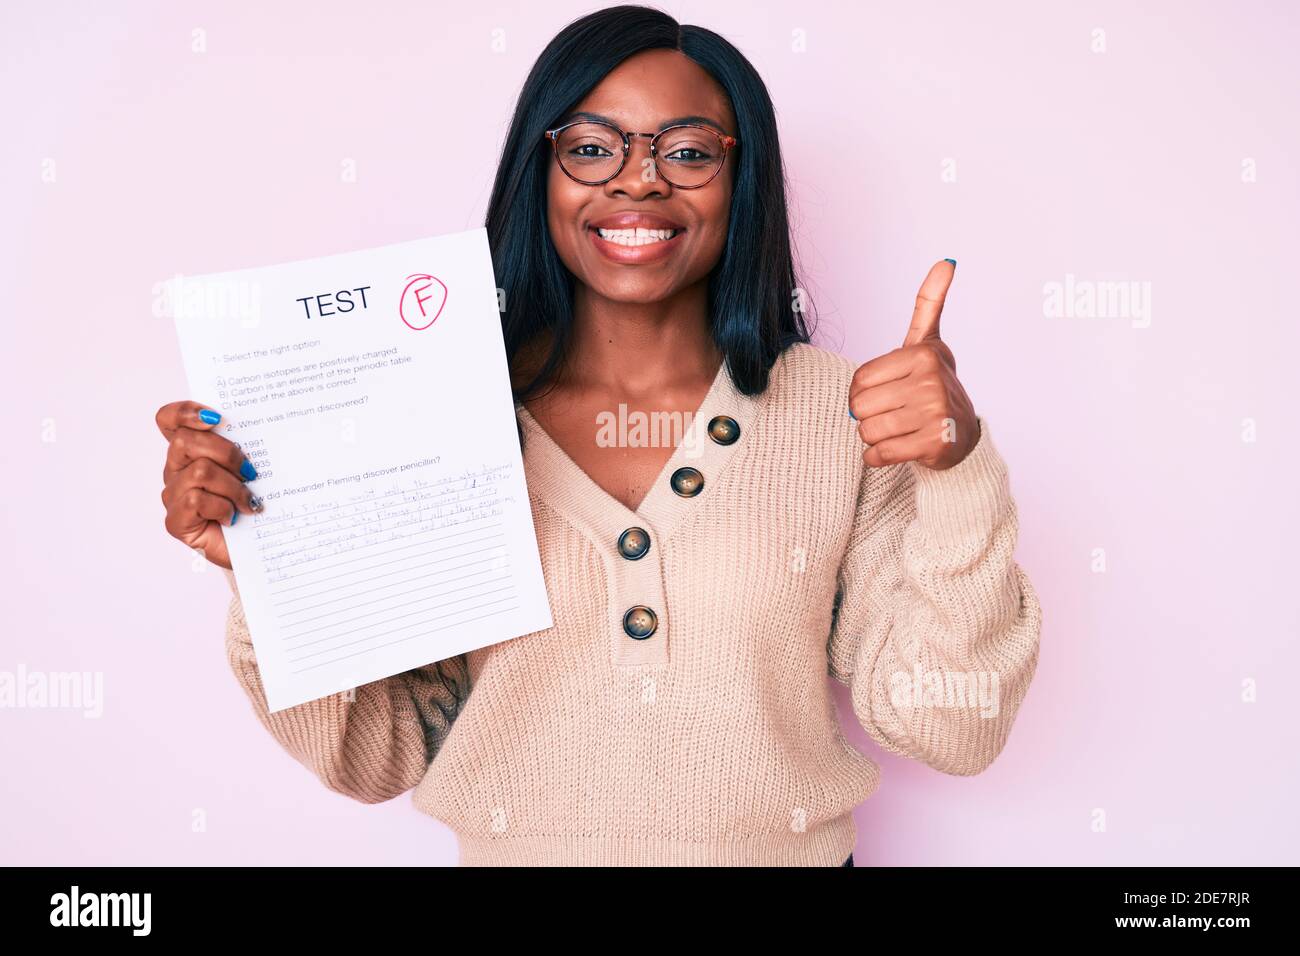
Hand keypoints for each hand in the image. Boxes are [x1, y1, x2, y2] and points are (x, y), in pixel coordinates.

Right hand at [156, 401, 262, 568]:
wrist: (259, 549)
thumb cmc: (255, 504)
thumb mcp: (253, 469)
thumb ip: (248, 446)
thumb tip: (266, 425)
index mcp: (190, 450)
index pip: (169, 420)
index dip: (186, 412)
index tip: (217, 418)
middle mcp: (175, 469)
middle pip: (186, 441)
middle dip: (227, 453)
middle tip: (252, 472)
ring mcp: (172, 496)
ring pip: (199, 471)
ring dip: (233, 487)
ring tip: (249, 502)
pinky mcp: (175, 521)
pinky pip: (195, 500)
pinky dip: (223, 507)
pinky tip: (234, 518)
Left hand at [848, 258, 977, 469]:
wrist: (960, 434)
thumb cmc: (933, 385)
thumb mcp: (929, 343)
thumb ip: (930, 303)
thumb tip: (946, 261)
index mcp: (923, 355)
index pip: (859, 379)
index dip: (861, 392)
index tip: (883, 392)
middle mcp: (931, 382)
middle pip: (860, 407)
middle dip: (867, 416)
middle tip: (891, 413)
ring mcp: (935, 414)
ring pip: (868, 431)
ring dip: (873, 437)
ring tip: (896, 430)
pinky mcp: (934, 445)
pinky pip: (878, 455)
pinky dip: (877, 457)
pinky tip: (897, 448)